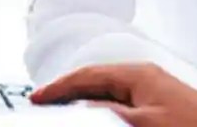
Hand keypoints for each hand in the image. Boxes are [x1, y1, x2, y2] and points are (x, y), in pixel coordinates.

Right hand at [30, 63, 196, 126]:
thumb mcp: (142, 123)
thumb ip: (108, 113)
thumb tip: (81, 106)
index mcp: (137, 75)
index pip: (88, 76)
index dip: (59, 88)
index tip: (37, 99)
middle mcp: (144, 77)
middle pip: (96, 81)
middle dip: (68, 92)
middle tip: (44, 104)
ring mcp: (153, 89)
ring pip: (108, 91)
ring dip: (85, 100)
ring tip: (64, 110)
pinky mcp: (159, 104)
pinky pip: (122, 101)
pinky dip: (103, 107)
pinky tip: (98, 116)